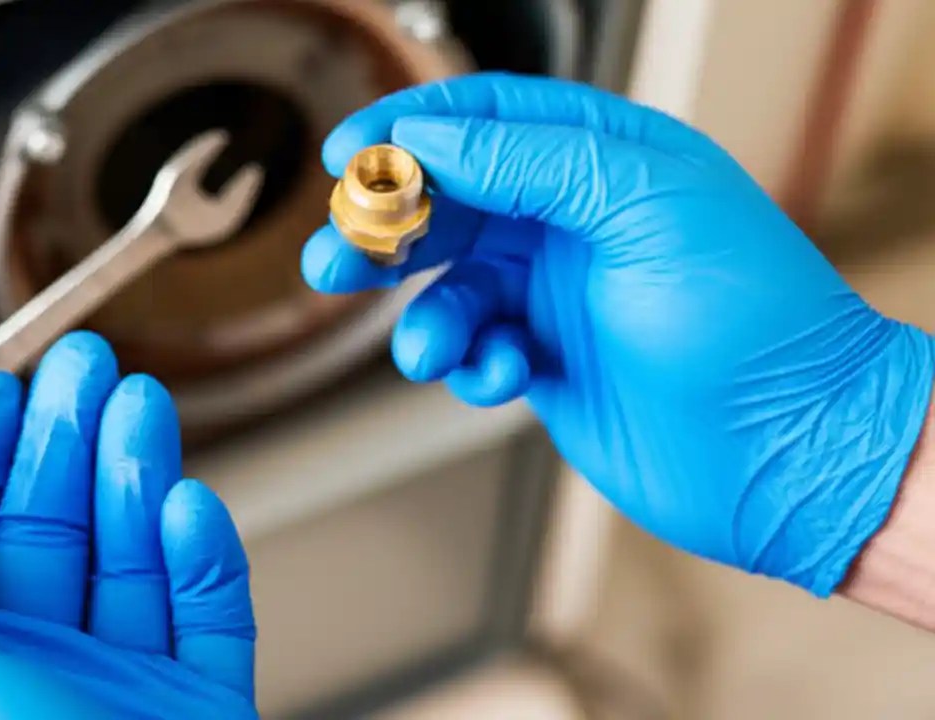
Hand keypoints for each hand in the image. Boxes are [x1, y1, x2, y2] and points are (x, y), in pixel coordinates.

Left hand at [0, 333, 256, 718]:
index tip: (4, 387)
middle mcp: (35, 672)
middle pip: (53, 530)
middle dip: (68, 440)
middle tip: (87, 365)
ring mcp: (123, 691)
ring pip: (132, 558)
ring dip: (138, 476)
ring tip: (141, 406)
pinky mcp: (198, 710)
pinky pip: (209, 619)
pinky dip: (204, 559)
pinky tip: (190, 505)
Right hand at [303, 72, 934, 594]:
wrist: (789, 449)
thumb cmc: (750, 318)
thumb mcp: (641, 205)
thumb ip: (531, 160)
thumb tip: (431, 137)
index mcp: (604, 160)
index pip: (485, 119)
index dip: (409, 129)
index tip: (347, 153)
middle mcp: (574, 221)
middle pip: (449, 203)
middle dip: (386, 230)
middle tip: (335, 258)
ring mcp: (559, 295)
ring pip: (450, 287)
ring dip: (425, 317)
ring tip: (428, 349)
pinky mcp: (548, 362)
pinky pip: (475, 351)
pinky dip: (472, 365)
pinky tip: (506, 376)